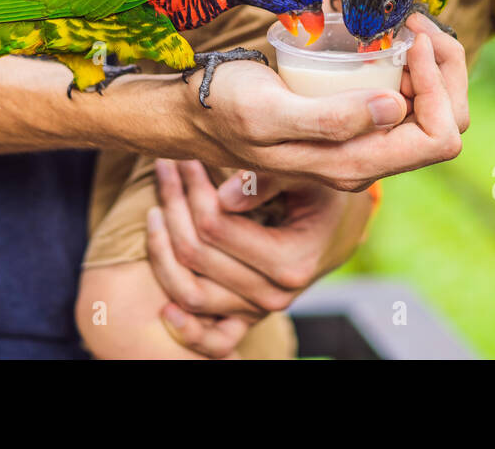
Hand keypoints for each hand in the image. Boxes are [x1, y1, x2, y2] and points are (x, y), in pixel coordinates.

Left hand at [145, 159, 373, 356]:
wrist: (338, 228)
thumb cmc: (320, 193)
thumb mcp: (305, 176)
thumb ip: (269, 180)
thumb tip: (225, 197)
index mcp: (290, 261)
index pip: (216, 226)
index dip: (192, 188)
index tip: (182, 156)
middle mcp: (274, 295)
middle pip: (197, 254)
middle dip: (174, 204)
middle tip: (166, 166)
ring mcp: (257, 311)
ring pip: (189, 290)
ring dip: (162, 247)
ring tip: (156, 207)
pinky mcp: (245, 318)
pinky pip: (210, 337)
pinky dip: (184, 327)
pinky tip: (162, 307)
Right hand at [173, 11, 467, 190]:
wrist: (196, 114)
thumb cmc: (227, 109)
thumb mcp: (270, 113)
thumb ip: (331, 120)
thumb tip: (395, 109)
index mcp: (355, 165)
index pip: (438, 138)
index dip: (438, 87)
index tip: (412, 38)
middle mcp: (368, 162)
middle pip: (445, 124)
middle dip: (445, 71)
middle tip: (416, 24)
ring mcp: (363, 144)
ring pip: (430, 112)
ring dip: (430, 67)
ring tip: (406, 26)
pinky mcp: (354, 125)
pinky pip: (406, 101)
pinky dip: (410, 68)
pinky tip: (389, 40)